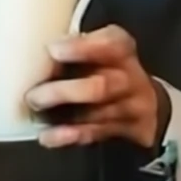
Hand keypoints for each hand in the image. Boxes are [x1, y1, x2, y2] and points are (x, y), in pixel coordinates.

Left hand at [24, 24, 169, 148]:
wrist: (147, 100)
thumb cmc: (111, 66)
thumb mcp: (102, 47)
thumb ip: (78, 47)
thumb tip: (42, 51)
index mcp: (122, 49)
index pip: (109, 44)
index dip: (81, 48)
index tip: (52, 50)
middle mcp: (130, 77)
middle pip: (100, 87)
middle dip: (63, 93)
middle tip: (33, 96)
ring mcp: (131, 106)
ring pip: (97, 114)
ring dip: (63, 117)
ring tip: (36, 114)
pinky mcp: (127, 129)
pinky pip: (95, 134)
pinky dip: (69, 136)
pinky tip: (48, 136)